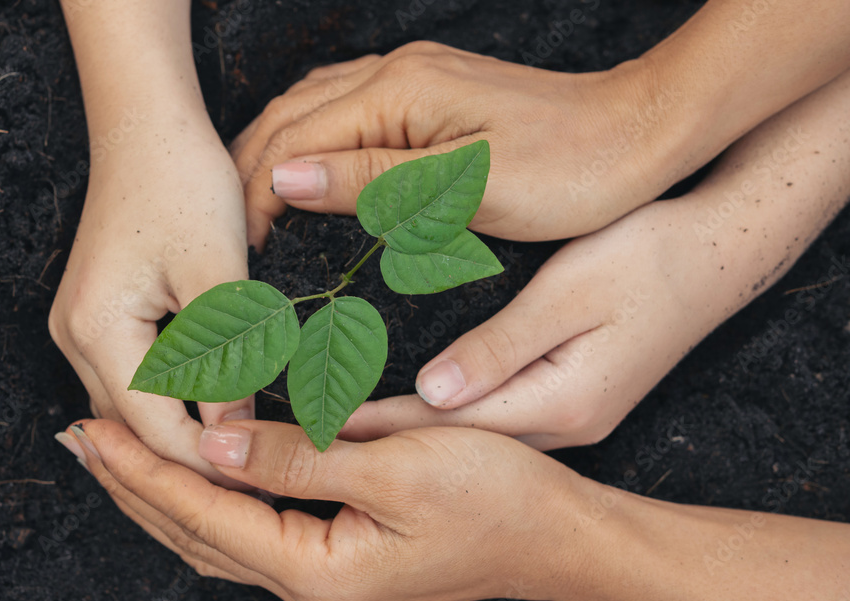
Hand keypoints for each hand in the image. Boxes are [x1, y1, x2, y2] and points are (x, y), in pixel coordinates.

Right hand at [49, 131, 251, 484]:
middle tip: (254, 484)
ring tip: (238, 459)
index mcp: (97, 330)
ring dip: (181, 436)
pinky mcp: (100, 318)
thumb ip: (229, 358)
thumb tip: (241, 434)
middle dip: (193, 458)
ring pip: (132, 411)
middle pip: (135, 431)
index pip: (155, 429)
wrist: (148, 128)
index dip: (209, 460)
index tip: (262, 480)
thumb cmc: (183, 184)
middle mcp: (74, 338)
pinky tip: (210, 414)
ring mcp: (80, 329)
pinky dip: (172, 404)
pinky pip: (133, 382)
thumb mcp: (219, 273)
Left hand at [57, 419, 595, 600]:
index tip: (93, 430)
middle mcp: (313, 590)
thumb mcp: (397, 466)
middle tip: (79, 443)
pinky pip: (253, 538)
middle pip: (199, 537)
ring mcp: (326, 583)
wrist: (562, 538)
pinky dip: (211, 505)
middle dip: (135, 488)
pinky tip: (195, 482)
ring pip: (220, 541)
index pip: (208, 514)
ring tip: (115, 461)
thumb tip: (216, 443)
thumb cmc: (496, 499)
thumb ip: (300, 458)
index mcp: (320, 571)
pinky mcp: (342, 565)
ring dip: (164, 498)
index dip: (146, 470)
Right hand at [231, 40, 688, 248]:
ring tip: (254, 206)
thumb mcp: (467, 187)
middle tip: (233, 235)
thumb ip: (369, 182)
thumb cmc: (570, 170)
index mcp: (397, 92)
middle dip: (251, 172)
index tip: (243, 254)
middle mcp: (395, 72)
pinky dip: (315, 139)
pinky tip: (311, 166)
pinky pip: (348, 107)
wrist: (641, 133)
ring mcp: (413, 77)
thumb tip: (283, 181)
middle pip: (291, 117)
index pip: (293, 143)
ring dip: (277, 153)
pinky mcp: (431, 92)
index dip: (256, 198)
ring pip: (313, 107)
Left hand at [340, 66, 849, 449]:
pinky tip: (407, 404)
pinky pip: (488, 420)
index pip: (445, 427)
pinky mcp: (569, 403)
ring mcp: (567, 420)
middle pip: (450, 442)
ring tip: (338, 421)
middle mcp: (561, 427)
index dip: (376, 424)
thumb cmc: (647, 260)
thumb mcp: (569, 295)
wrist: (720, 255)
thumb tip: (428, 391)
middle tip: (312, 430)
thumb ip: (498, 347)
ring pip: (466, 436)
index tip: (317, 422)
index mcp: (559, 405)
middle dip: (380, 436)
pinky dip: (442, 415)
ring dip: (406, 428)